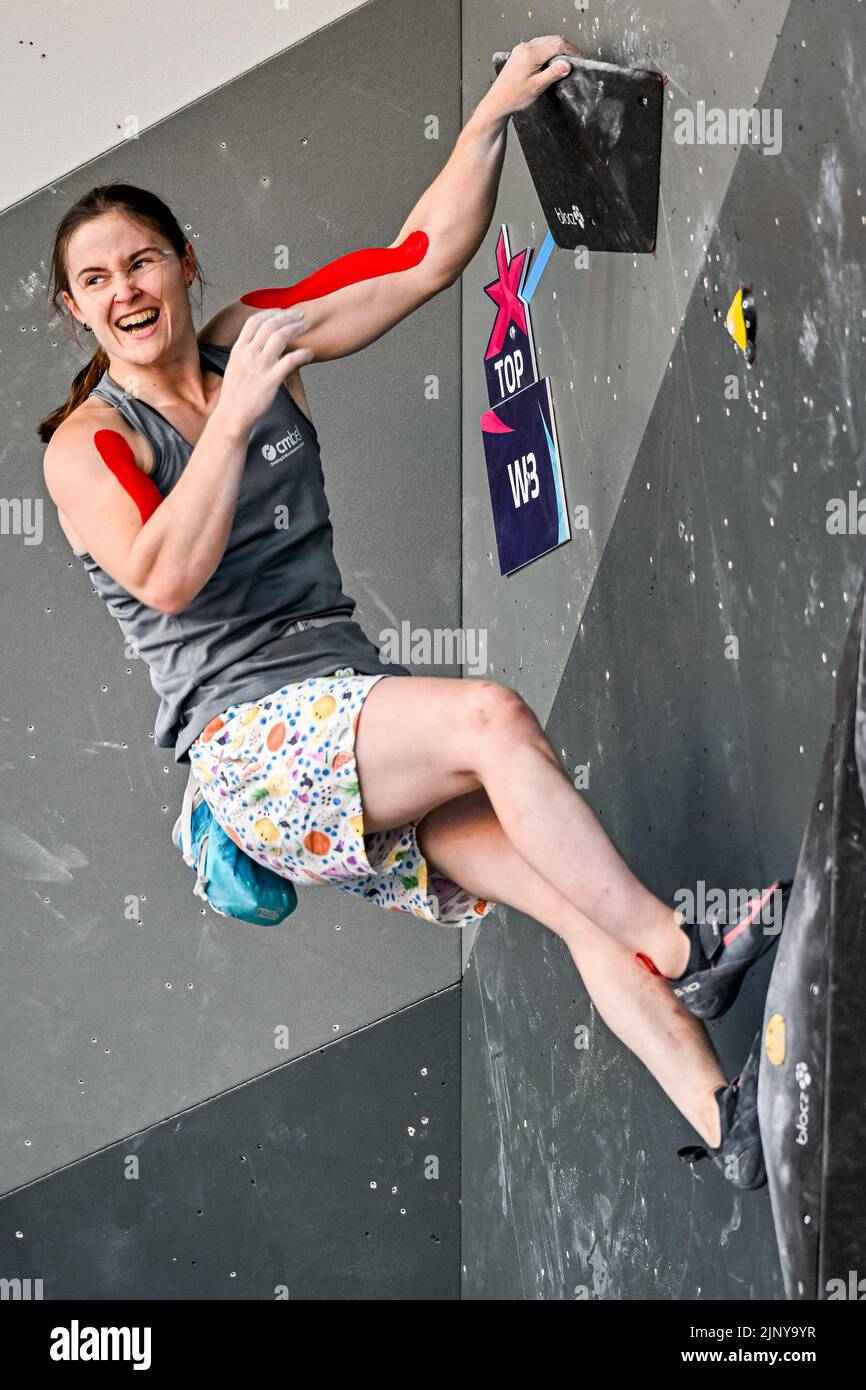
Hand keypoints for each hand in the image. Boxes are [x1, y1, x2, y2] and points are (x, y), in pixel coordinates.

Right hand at [216, 309, 313, 435]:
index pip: (254, 321)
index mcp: (238, 349)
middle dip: (287, 316)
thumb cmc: (235, 395)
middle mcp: (248, 354)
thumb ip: (247, 352)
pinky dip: (302, 354)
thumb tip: (260, 343)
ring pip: (280, 337)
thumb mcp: (235, 367)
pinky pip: (290, 361)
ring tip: (306, 326)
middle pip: (270, 325)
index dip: (270, 313)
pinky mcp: (271, 380)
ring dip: (295, 328)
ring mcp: (260, 367)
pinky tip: (309, 353)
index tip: (282, 311)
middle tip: (300, 314)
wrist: (232, 417)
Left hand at [485, 35, 585, 119]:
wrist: (497, 102)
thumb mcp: (536, 87)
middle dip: (567, 48)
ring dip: (558, 47)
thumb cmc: (513, 97)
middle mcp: (525, 48)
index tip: (580, 58)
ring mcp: (522, 49)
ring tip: (567, 59)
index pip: (557, 45)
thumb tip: (567, 65)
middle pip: (553, 40)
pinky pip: (539, 45)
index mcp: (530, 55)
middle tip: (577, 58)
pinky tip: (553, 58)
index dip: (572, 51)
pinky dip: (549, 49)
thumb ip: (552, 74)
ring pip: (546, 41)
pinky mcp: (520, 53)